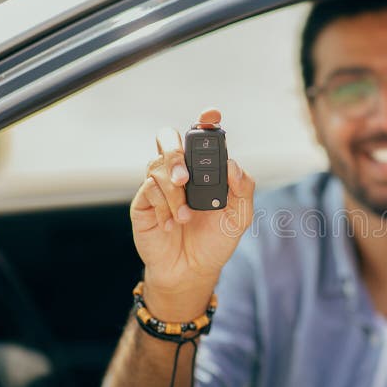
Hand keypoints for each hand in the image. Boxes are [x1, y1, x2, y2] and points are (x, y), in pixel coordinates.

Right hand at [129, 110, 254, 319]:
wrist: (192, 270)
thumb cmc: (215, 241)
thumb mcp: (239, 217)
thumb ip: (243, 189)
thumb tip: (232, 164)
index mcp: (204, 170)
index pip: (202, 138)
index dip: (205, 122)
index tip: (212, 115)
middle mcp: (180, 172)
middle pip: (168, 138)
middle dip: (175, 150)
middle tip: (185, 177)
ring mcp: (160, 185)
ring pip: (157, 165)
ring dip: (173, 190)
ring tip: (186, 215)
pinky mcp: (144, 202)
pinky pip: (148, 189)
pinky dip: (163, 206)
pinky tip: (173, 224)